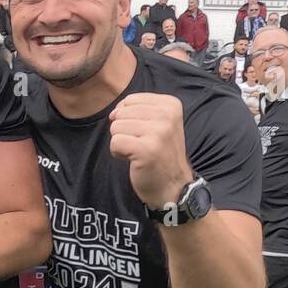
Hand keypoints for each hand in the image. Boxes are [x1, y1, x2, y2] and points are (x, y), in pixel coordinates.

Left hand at [108, 93, 193, 208]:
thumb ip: (136, 110)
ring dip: (122, 143)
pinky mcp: (147, 149)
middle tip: (143, 145)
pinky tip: (135, 160)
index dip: (130, 119)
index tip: (147, 133)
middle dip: (125, 131)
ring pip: (116, 127)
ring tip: (139, 152)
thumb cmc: (160, 155)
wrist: (173, 186)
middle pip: (121, 113)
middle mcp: (167, 115)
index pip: (130, 100)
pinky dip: (119, 153)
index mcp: (171, 104)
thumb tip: (114, 112)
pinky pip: (115, 143)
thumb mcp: (157, 124)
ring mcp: (159, 132)